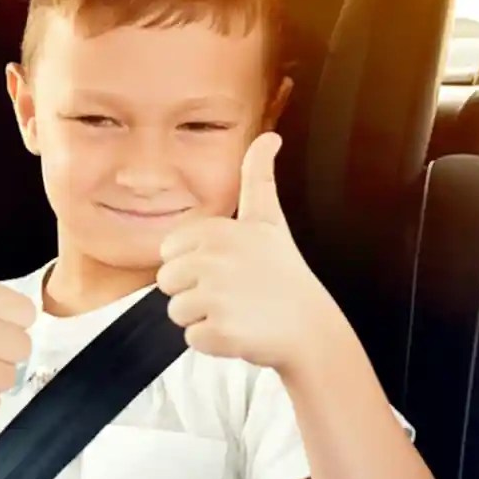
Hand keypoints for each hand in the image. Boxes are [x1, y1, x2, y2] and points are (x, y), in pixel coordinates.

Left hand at [156, 132, 348, 370]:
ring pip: (176, 312)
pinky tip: (240, 331)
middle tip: (233, 293)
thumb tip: (269, 136)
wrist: (312, 328)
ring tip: (238, 311)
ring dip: (202, 318)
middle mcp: (214, 259)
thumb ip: (259, 176)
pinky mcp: (219, 330)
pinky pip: (191, 339)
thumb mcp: (269, 220)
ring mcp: (216, 296)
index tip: (227, 267)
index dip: (193, 264)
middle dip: (194, 292)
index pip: (168, 252)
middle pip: (167, 282)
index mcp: (218, 231)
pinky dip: (213, 342)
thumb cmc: (285, 275)